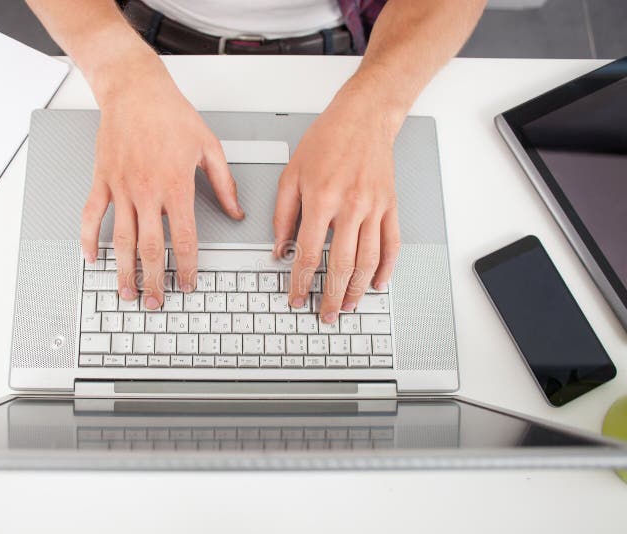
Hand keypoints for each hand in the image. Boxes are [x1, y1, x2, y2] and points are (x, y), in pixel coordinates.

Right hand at [81, 56, 243, 309]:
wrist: (135, 90)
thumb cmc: (171, 114)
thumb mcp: (208, 147)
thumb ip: (223, 184)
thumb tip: (235, 211)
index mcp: (176, 186)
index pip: (184, 238)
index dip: (188, 266)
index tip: (188, 282)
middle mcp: (147, 191)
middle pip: (152, 247)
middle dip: (154, 279)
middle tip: (155, 301)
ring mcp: (121, 187)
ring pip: (122, 239)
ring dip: (124, 270)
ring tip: (126, 292)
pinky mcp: (103, 180)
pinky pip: (93, 215)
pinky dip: (89, 238)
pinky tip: (90, 257)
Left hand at [273, 82, 401, 322]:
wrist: (363, 118)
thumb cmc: (326, 141)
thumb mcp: (291, 175)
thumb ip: (283, 216)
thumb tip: (279, 250)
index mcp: (321, 199)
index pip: (308, 253)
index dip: (301, 282)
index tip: (297, 298)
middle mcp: (350, 206)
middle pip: (341, 265)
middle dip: (332, 296)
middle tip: (326, 315)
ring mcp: (374, 208)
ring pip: (368, 261)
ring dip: (359, 289)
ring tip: (349, 306)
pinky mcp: (390, 207)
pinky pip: (391, 244)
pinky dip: (386, 268)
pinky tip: (379, 283)